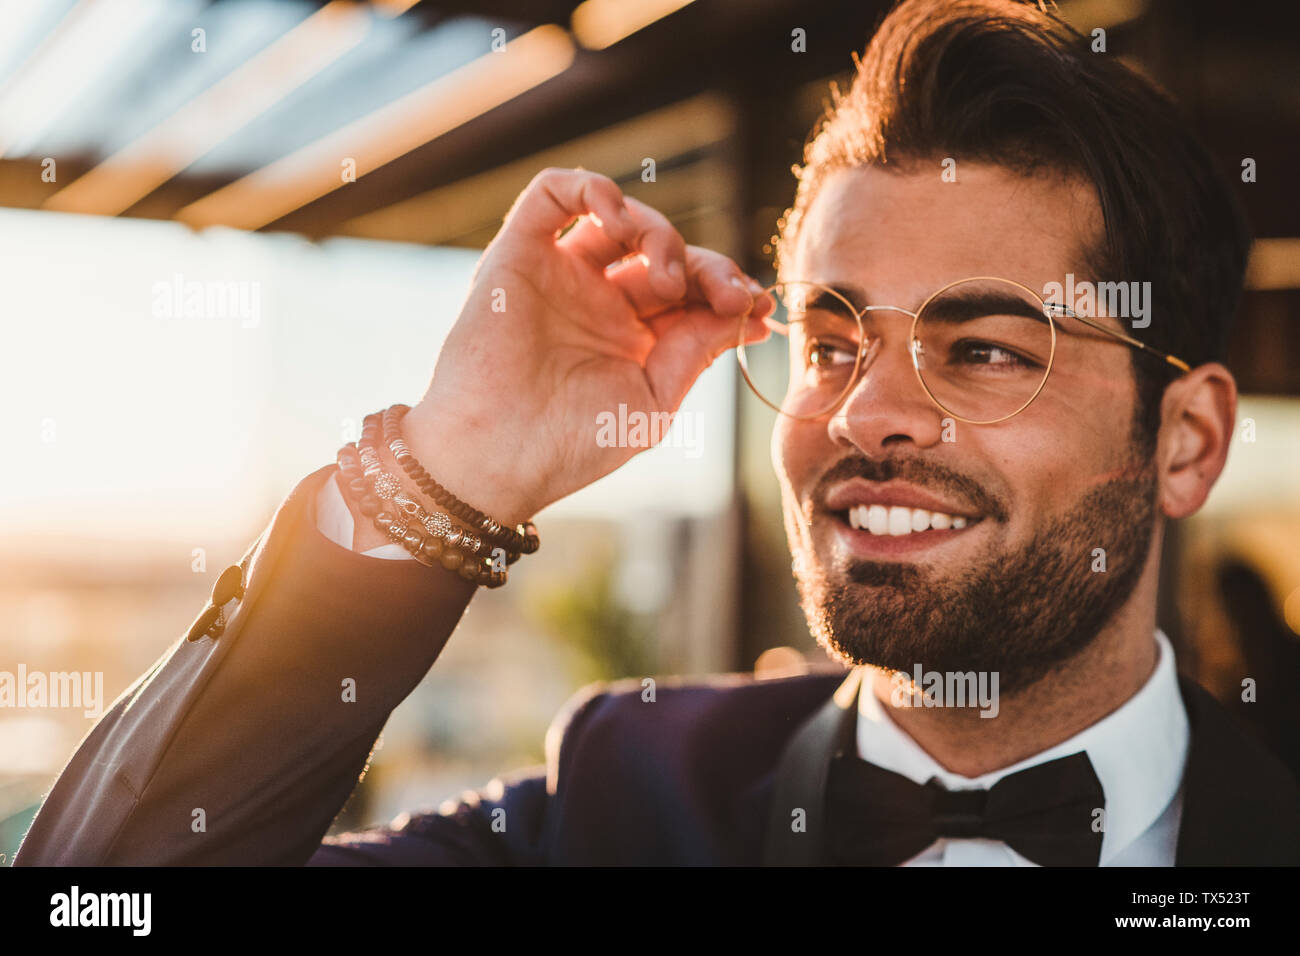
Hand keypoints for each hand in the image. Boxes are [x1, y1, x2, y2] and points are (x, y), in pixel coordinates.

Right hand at [401, 167, 772, 524]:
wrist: (496, 458)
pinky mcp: (517, 254)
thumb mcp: (653, 400)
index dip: (726, 289)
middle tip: (724, 294)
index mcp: (630, 338)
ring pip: (617, 218)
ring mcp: (558, 275)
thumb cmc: (569, 445)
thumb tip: (746, 309)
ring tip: (665, 277)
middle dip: (704, 265)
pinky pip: (553, 195)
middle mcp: (595, 300)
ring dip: (657, 231)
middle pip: (661, 251)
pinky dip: (592, 188)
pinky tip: (619, 218)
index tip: (757, 307)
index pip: (688, 292)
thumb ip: (695, 348)